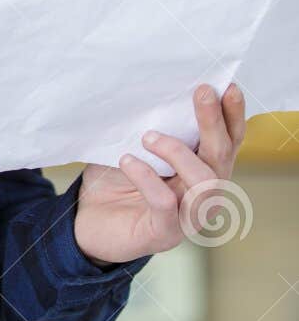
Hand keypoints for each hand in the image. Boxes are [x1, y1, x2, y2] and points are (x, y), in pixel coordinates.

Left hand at [73, 83, 247, 264]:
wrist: (87, 220)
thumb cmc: (115, 180)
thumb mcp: (136, 146)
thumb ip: (156, 126)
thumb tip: (160, 91)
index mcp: (202, 170)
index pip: (229, 141)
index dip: (233, 115)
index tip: (228, 86)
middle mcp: (203, 194)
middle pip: (221, 157)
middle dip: (213, 122)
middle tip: (201, 92)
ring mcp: (188, 217)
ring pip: (204, 182)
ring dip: (178, 153)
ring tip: (148, 136)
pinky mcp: (164, 234)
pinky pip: (165, 204)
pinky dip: (147, 179)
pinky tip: (127, 160)